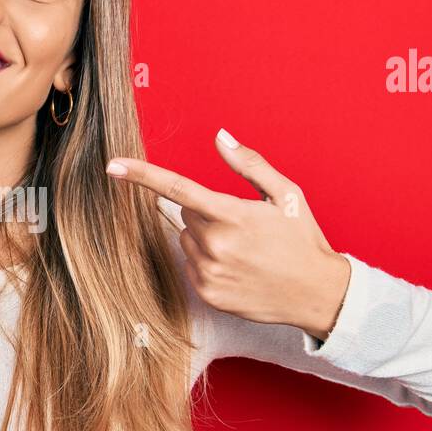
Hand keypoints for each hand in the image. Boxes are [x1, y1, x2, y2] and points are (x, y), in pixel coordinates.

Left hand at [105, 128, 351, 340]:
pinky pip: (191, 265)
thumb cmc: (302, 239)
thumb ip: (249, 164)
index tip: (113, 165)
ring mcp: (209, 273)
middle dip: (207, 212)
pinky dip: (208, 261)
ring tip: (244, 248)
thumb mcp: (285, 195)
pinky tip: (238, 267)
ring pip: (187, 239)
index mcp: (232, 216)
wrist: (318, 294)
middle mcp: (215, 246)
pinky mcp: (207, 294)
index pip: (177, 189)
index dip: (142, 175)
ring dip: (206, 237)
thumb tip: (220, 137)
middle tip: (242, 224)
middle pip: (186, 213)